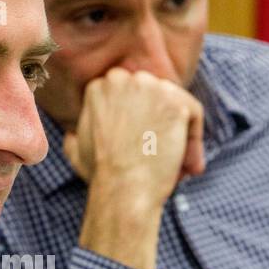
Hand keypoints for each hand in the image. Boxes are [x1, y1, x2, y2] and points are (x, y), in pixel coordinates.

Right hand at [65, 68, 204, 268]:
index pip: (130, 94)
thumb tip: (74, 133)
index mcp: (99, 86)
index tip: (140, 145)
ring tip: (177, 164)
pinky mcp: (177, 103)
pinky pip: (194, 115)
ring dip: (179, 131)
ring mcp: (152, 88)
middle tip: (160, 153)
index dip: (138, 120)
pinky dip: (194, 138)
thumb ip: (77, 134)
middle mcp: (125, 79)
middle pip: (153, 94)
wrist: (122, 189)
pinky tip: (190, 165)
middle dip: (159, 121)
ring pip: (175, 102)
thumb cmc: (100, 175)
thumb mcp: (75, 150)